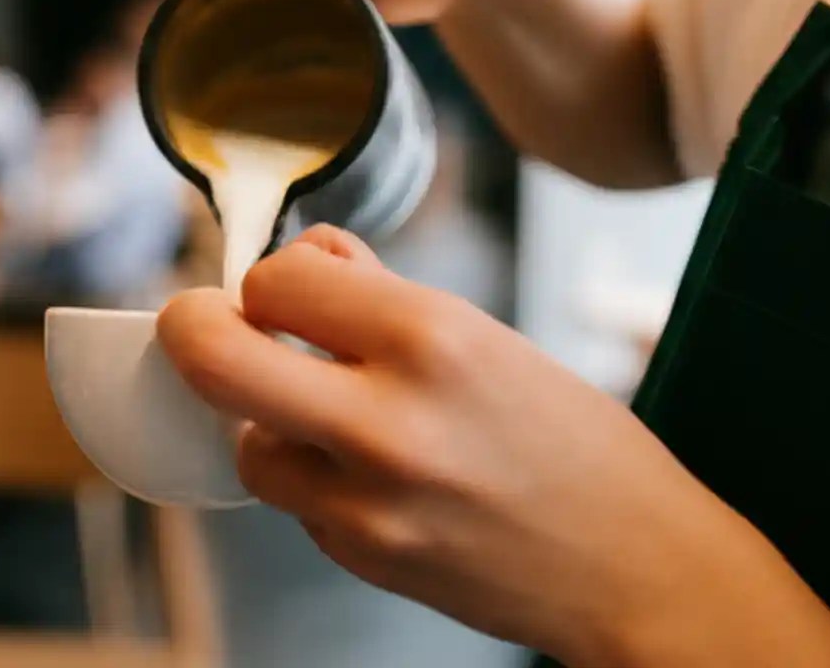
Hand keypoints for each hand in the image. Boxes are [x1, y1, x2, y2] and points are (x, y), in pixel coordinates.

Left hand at [159, 226, 829, 666]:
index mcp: (432, 339)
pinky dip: (314, 479)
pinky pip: (296, 503)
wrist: (636, 569)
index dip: (272, 279)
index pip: (278, 278)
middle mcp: (388, 421)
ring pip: (244, 443)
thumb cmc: (578, 446)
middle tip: (204, 323)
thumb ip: (382, 295)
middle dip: (193, 328)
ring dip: (265, 420)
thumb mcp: (490, 337)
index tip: (283, 292)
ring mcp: (365, 503)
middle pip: (213, 358)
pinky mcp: (359, 558)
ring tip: (322, 417)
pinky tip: (370, 476)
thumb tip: (304, 260)